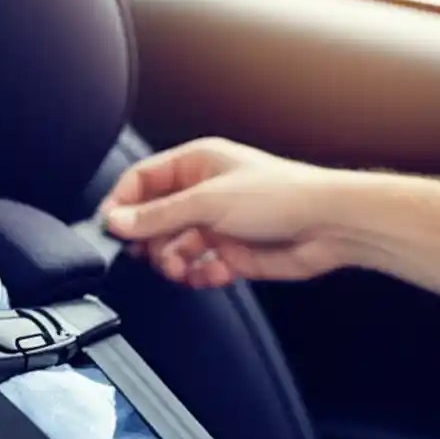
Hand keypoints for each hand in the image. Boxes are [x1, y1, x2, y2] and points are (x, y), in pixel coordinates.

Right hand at [100, 137, 365, 287]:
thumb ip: (158, 215)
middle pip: (154, 218)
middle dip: (149, 240)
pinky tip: (211, 273)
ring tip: (181, 269)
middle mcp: (203, 192)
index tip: (109, 229)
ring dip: (173, 261)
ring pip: (175, 247)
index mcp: (195, 164)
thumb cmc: (280, 196)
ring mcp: (217, 223)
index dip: (122, 204)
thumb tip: (117, 222)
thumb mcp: (209, 201)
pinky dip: (200, 274)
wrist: (331, 226)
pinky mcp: (232, 252)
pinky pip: (200, 267)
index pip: (142, 180)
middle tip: (147, 255)